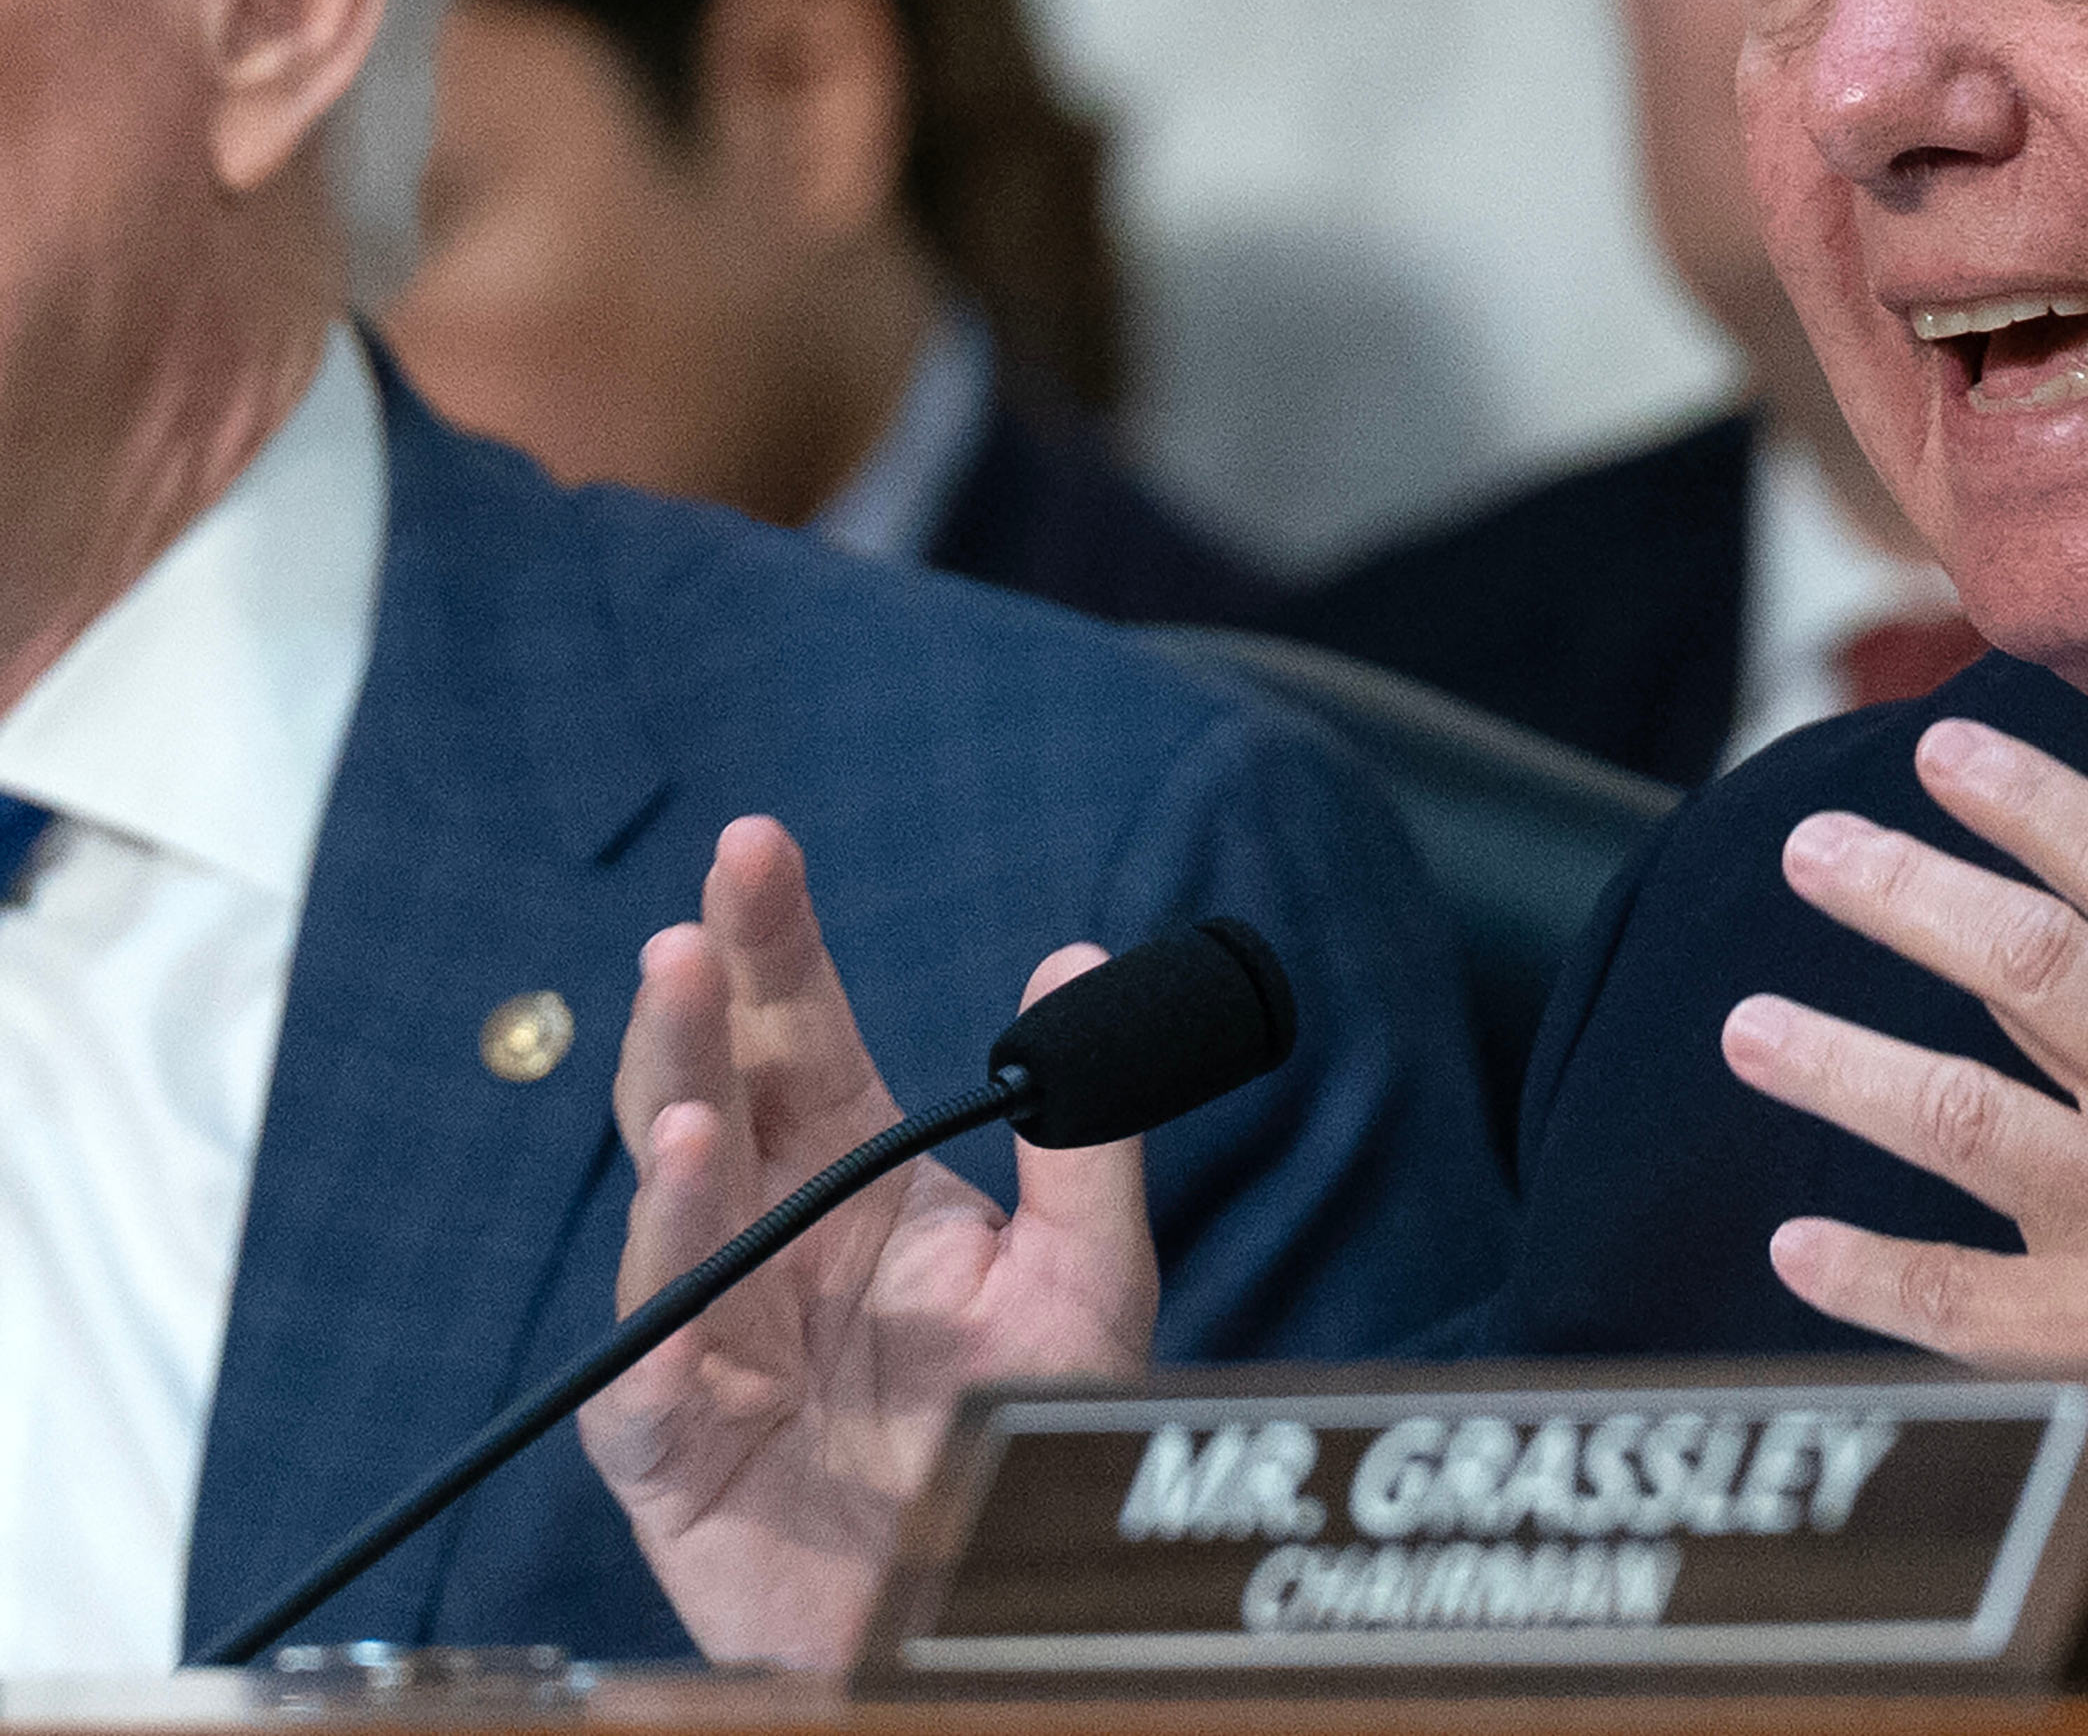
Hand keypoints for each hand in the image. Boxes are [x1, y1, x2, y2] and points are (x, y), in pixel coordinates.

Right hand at [578, 817, 1161, 1668]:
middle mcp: (769, 1237)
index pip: (798, 1031)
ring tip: (684, 1079)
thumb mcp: (1088, 1272)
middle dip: (696, 1014)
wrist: (991, 1596)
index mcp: (855, 1176)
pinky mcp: (678, 1450)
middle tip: (692, 932)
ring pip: (667, 1222)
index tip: (754, 844)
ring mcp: (711, 1337)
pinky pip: (648, 1382)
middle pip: (711, 1097)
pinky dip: (657, 1320)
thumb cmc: (1024, 1435)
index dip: (771, 939)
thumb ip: (1084, 1129)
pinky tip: (680, 1253)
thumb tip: (1078, 959)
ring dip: (671, 1143)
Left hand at [1721, 720, 2087, 1665]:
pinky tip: (1798, 1244)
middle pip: (2030, 966)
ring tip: (1751, 1027)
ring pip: (1963, 1116)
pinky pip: (1953, 1304)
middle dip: (1905, 891)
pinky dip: (1866, 1273)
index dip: (2038, 804)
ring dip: (1841, 1065)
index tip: (1948, 754)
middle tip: (1812, 847)